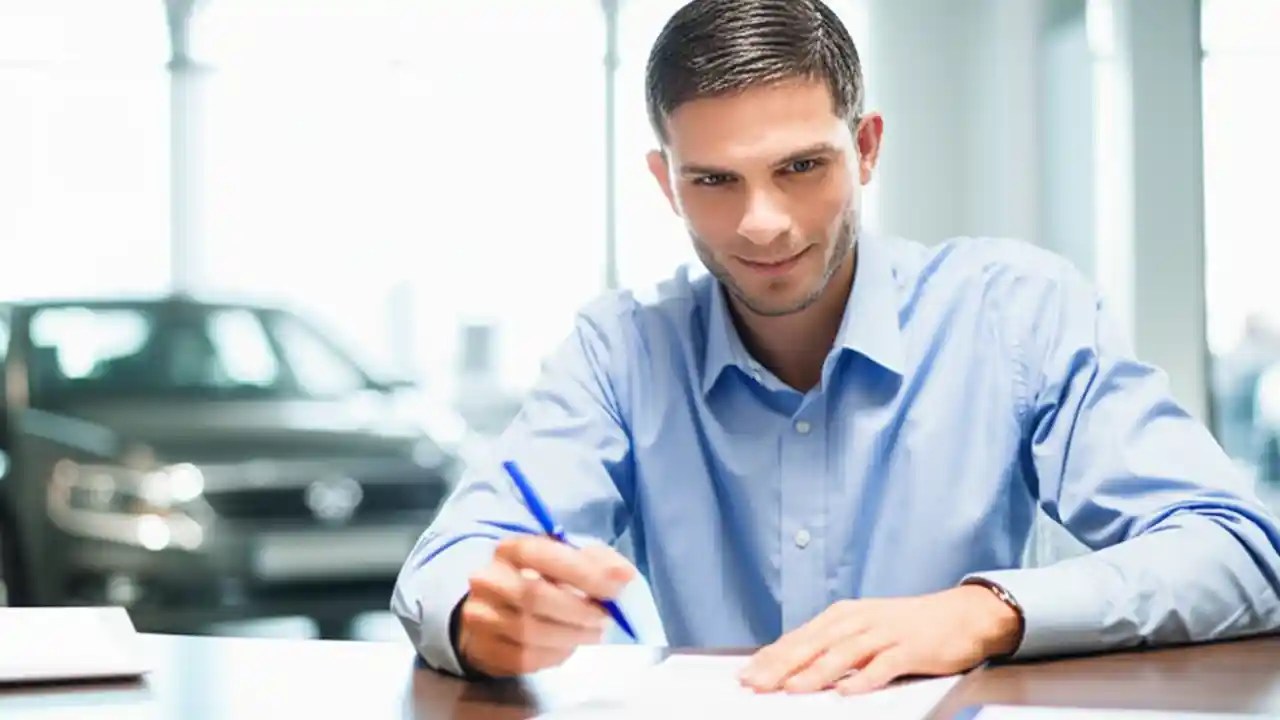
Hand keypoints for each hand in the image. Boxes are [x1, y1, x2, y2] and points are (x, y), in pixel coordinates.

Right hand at [458, 535, 635, 676]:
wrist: (496, 610)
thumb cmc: (541, 579)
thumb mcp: (569, 559)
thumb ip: (599, 562)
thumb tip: (625, 576)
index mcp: (510, 549)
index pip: (541, 555)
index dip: (581, 572)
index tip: (616, 587)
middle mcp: (488, 580)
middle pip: (534, 596)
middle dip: (578, 610)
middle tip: (605, 618)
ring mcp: (481, 617)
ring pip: (530, 632)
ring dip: (571, 635)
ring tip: (593, 633)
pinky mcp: (485, 650)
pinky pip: (525, 658)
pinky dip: (556, 653)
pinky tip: (568, 645)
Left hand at [739, 585, 1021, 694]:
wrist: (960, 615)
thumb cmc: (906, 627)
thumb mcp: (863, 630)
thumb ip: (831, 647)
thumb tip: (793, 668)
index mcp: (842, 616)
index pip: (799, 638)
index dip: (771, 657)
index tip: (746, 675)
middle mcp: (859, 620)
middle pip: (813, 644)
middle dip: (782, 666)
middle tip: (756, 684)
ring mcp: (884, 633)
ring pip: (843, 654)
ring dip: (816, 672)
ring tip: (792, 689)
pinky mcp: (910, 648)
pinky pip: (884, 666)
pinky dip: (865, 679)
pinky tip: (848, 692)